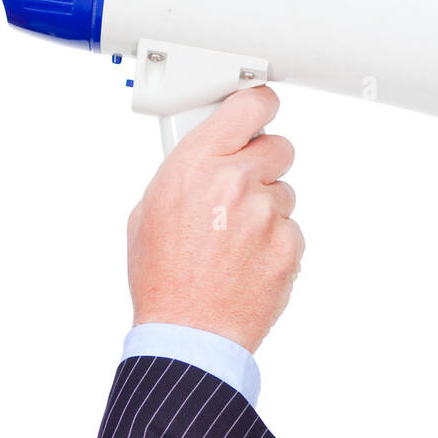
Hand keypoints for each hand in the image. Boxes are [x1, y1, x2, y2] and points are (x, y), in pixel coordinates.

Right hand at [126, 86, 302, 354]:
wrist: (188, 333)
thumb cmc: (162, 278)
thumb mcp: (147, 211)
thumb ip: (182, 173)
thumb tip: (201, 158)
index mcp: (194, 164)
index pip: (248, 106)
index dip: (258, 105)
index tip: (261, 107)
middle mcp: (234, 181)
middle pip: (277, 145)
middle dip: (262, 163)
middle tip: (242, 186)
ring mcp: (266, 213)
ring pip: (283, 192)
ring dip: (265, 209)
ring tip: (233, 241)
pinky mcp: (290, 244)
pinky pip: (290, 230)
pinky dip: (274, 243)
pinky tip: (246, 262)